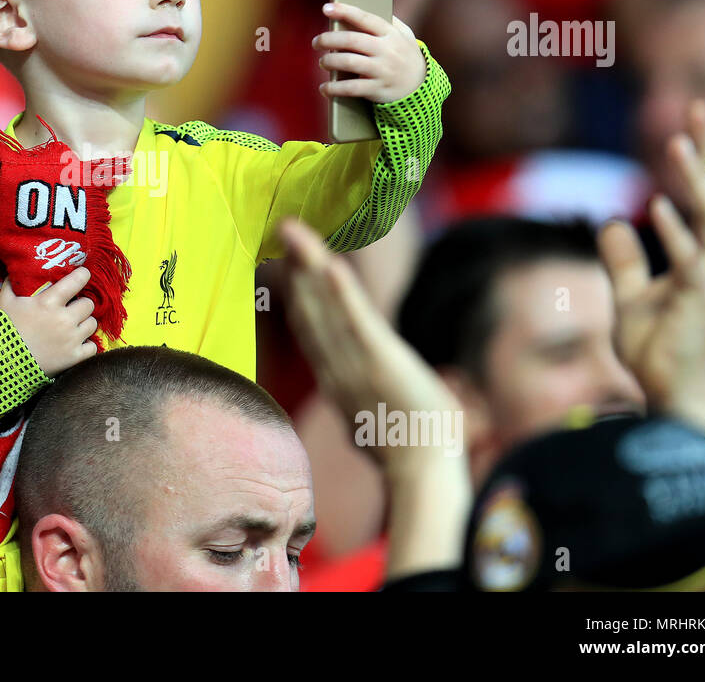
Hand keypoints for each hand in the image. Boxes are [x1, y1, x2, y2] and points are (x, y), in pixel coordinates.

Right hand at [0, 266, 98, 376]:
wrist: (2, 363)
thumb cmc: (3, 330)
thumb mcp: (4, 303)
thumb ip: (10, 284)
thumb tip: (13, 271)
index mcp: (49, 302)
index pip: (76, 281)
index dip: (83, 275)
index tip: (84, 275)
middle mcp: (64, 319)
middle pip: (88, 304)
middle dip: (81, 304)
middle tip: (73, 308)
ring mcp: (71, 339)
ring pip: (92, 324)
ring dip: (84, 323)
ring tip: (75, 326)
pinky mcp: (74, 357)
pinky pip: (92, 347)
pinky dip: (86, 346)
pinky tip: (77, 344)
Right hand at [280, 217, 460, 475]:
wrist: (421, 474)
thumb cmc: (407, 454)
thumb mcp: (372, 424)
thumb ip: (360, 404)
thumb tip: (355, 404)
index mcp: (336, 381)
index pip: (311, 330)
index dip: (298, 293)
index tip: (287, 264)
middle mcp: (336, 369)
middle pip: (310, 310)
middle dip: (296, 269)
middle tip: (283, 230)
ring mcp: (356, 364)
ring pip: (325, 308)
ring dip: (309, 267)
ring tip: (293, 233)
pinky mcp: (381, 362)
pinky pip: (358, 321)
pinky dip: (343, 294)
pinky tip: (331, 265)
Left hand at [312, 4, 425, 103]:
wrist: (420, 85)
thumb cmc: (405, 55)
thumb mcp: (404, 34)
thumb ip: (388, 20)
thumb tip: (365, 5)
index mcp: (390, 34)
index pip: (365, 18)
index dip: (344, 11)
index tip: (326, 8)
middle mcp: (386, 50)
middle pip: (352, 40)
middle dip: (329, 39)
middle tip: (316, 42)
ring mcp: (382, 70)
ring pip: (349, 62)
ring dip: (329, 61)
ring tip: (322, 62)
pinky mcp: (377, 89)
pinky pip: (351, 89)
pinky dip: (334, 88)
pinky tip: (324, 87)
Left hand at [597, 100, 704, 414]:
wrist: (670, 396)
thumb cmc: (658, 351)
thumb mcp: (630, 296)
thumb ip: (623, 260)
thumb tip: (610, 222)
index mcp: (700, 257)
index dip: (700, 158)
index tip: (688, 120)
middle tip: (696, 108)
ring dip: (694, 181)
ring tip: (675, 144)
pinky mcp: (696, 303)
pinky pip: (689, 261)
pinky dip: (675, 233)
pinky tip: (657, 206)